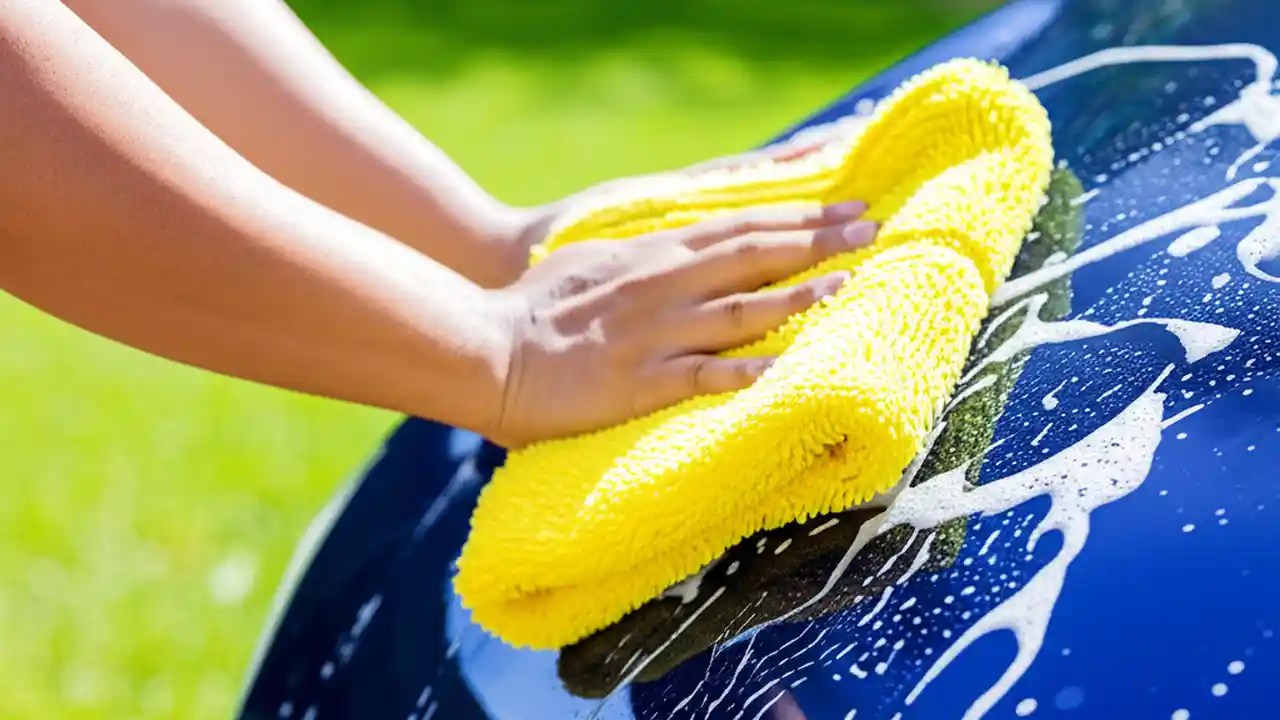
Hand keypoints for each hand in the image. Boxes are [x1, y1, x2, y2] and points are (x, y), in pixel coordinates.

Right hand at [481, 201, 877, 447]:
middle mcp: (663, 286)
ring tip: (848, 282)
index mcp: (651, 257)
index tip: (842, 206)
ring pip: (742, 308)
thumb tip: (674, 256)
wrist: (487, 350)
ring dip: (799, 294)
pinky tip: (788, 368)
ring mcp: (655, 334)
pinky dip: (749, 371)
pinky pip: (706, 376)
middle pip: (753, 255)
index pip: (737, 228)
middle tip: (869, 226)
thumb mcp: (590, 263)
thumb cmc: (531, 307)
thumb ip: (639, 259)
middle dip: (816, 239)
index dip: (795, 215)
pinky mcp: (641, 382)